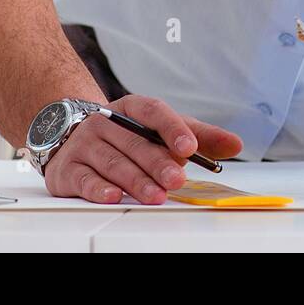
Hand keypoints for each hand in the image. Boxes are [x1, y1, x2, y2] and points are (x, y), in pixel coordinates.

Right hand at [43, 94, 242, 204]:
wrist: (71, 136)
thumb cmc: (126, 136)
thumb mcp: (161, 131)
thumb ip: (198, 137)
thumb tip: (234, 143)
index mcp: (132, 108)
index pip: (153, 113)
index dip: (172, 129)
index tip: (189, 147)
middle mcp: (106, 122)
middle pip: (135, 143)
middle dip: (158, 163)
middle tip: (178, 179)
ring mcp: (85, 144)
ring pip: (113, 163)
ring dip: (136, 180)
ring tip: (156, 196)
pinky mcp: (68, 168)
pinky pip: (85, 178)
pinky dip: (99, 188)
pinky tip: (114, 195)